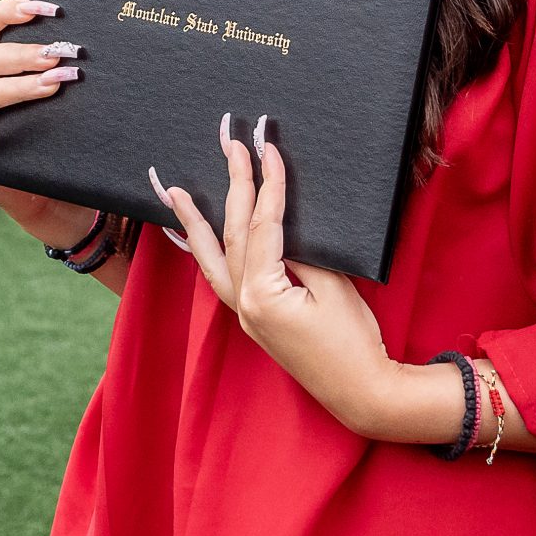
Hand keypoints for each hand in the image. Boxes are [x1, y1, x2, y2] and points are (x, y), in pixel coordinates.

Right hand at [0, 0, 93, 246]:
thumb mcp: (54, 100)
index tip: (51, 8)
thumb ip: (54, 70)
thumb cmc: (51, 139)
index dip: (12, 11)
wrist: (45, 194)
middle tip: (62, 53)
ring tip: (54, 82)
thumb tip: (83, 41)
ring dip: (17, 82)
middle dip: (24, 52)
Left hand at [164, 116, 441, 442]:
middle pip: (232, 234)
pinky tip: (192, 237)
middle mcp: (244, 304)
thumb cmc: (354, 342)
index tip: (267, 149)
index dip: (267, 185)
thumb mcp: (335, 290)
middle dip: (231, 185)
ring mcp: (244, 313)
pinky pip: (219, 278)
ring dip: (195, 222)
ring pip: (213, 258)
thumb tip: (284, 229)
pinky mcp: (253, 319)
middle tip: (229, 143)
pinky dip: (205, 253)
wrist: (361, 391)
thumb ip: (304, 255)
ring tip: (175, 191)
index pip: (262, 226)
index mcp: (262, 295)